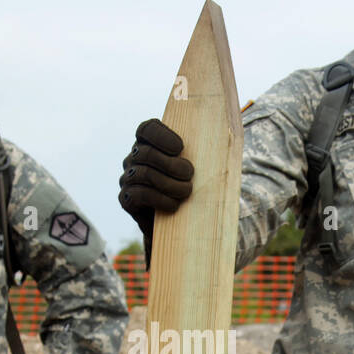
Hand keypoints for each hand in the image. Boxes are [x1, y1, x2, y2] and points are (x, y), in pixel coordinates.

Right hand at [118, 119, 193, 261]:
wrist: (174, 225)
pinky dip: (160, 199)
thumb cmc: (187, 189)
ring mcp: (127, 179)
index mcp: (148, 144)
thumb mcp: (193, 169)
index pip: (146, 129)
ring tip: (186, 191)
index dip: (162, 135)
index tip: (180, 147)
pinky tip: (174, 205)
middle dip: (171, 164)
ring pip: (144, 173)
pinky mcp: (126, 200)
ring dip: (169, 183)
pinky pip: (139, 194)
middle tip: (190, 174)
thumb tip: (227, 140)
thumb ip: (198, 153)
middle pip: (146, 153)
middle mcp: (133, 159)